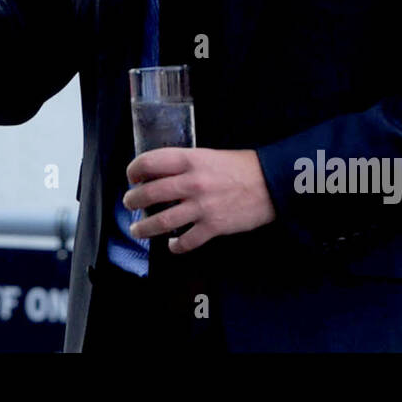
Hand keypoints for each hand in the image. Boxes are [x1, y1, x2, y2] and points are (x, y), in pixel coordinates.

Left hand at [122, 148, 274, 254]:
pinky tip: (172, 246)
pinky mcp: (213, 227)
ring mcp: (202, 206)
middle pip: (149, 193)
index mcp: (190, 160)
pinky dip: (175, 246)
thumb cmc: (241, 166)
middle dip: (133, 200)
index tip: (132, 177)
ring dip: (145, 227)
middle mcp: (192, 182)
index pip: (149, 162)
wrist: (272, 182)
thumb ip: (186, 164)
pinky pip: (186, 242)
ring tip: (137, 229)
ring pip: (162, 221)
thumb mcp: (209, 155)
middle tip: (129, 204)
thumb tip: (161, 175)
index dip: (134, 170)